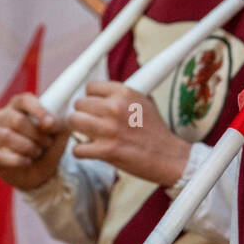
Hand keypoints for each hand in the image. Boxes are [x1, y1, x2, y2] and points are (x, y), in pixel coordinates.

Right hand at [0, 92, 68, 190]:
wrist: (39, 173)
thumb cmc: (47, 146)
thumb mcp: (59, 134)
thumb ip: (59, 124)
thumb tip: (51, 123)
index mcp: (19, 105)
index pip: (24, 100)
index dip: (38, 110)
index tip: (50, 124)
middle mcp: (3, 116)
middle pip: (17, 120)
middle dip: (36, 134)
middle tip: (47, 143)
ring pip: (6, 136)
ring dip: (27, 146)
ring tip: (37, 152)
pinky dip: (17, 160)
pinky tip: (27, 162)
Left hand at [68, 81, 190, 188]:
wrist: (169, 156)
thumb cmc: (155, 130)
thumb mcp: (143, 101)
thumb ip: (121, 95)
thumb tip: (99, 92)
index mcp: (125, 92)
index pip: (90, 87)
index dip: (90, 98)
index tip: (94, 108)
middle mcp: (116, 107)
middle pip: (79, 104)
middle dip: (82, 114)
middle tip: (89, 123)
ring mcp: (110, 129)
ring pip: (74, 121)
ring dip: (78, 130)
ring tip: (87, 135)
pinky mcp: (107, 150)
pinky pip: (77, 148)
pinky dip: (81, 151)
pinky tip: (90, 151)